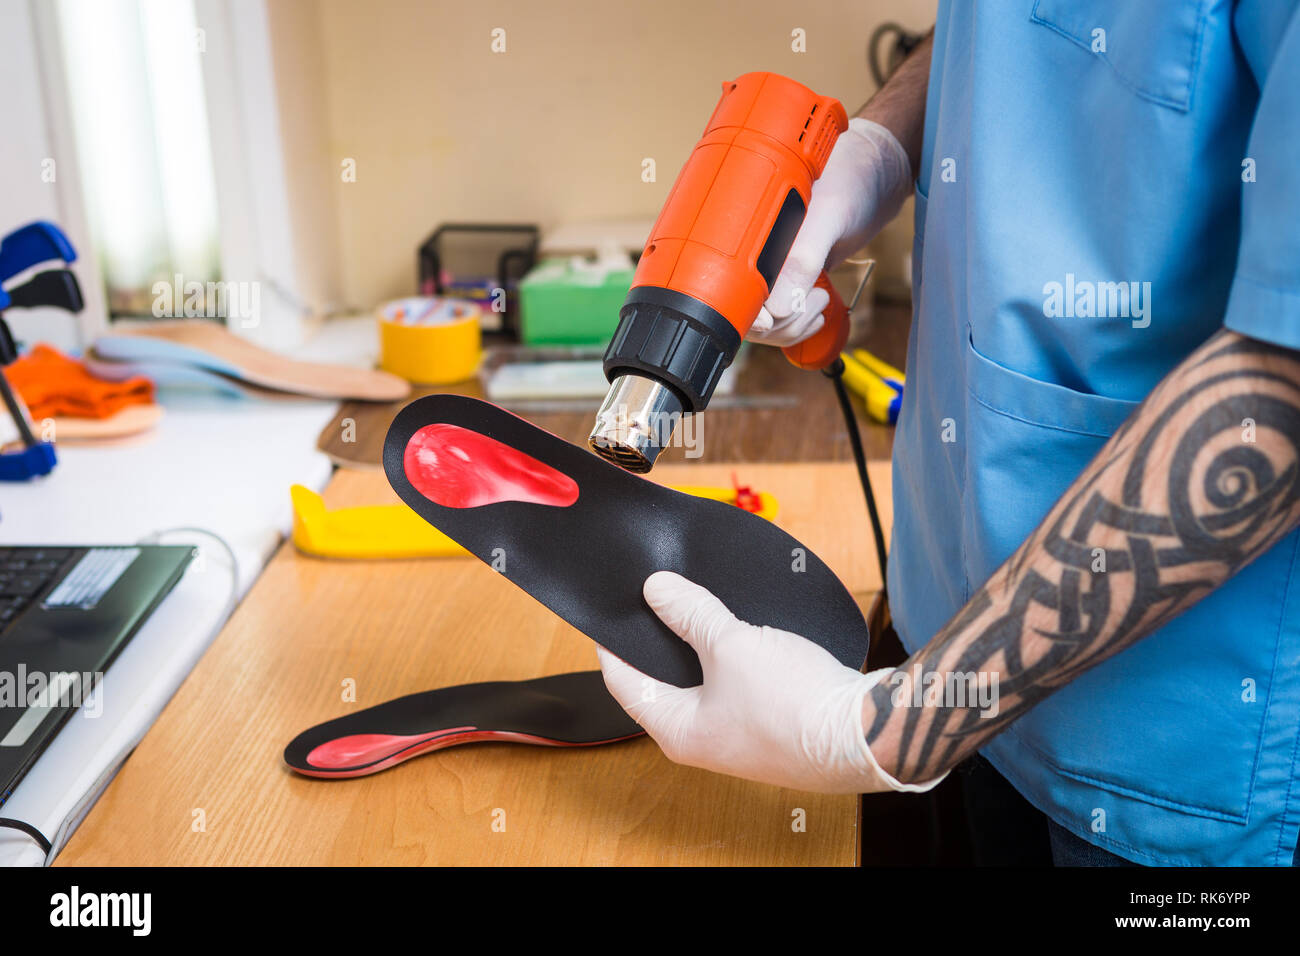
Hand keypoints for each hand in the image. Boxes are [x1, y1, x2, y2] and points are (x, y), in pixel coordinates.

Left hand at [597, 571, 945, 793]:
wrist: (864, 733)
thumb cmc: (795, 705)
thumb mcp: (731, 644)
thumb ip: (690, 613)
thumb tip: (657, 590)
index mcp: (678, 731)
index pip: (624, 682)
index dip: (614, 643)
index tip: (609, 612)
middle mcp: (703, 740)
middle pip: (664, 681)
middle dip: (662, 638)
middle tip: (656, 597)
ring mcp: (738, 736)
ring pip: (705, 681)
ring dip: (702, 645)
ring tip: (699, 604)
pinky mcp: (771, 726)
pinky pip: (738, 685)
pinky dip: (734, 656)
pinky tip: (743, 629)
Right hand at [749, 117, 912, 347]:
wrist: (874, 176)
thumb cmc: (849, 180)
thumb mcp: (827, 215)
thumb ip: (802, 260)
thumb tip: (775, 310)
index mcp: (745, 233)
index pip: (728, 292)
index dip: (746, 314)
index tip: (770, 320)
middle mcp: (751, 254)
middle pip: (744, 316)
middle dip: (779, 323)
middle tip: (813, 298)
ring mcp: (769, 270)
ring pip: (765, 325)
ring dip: (794, 325)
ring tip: (819, 297)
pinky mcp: (786, 279)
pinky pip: (781, 319)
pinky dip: (801, 323)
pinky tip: (817, 305)